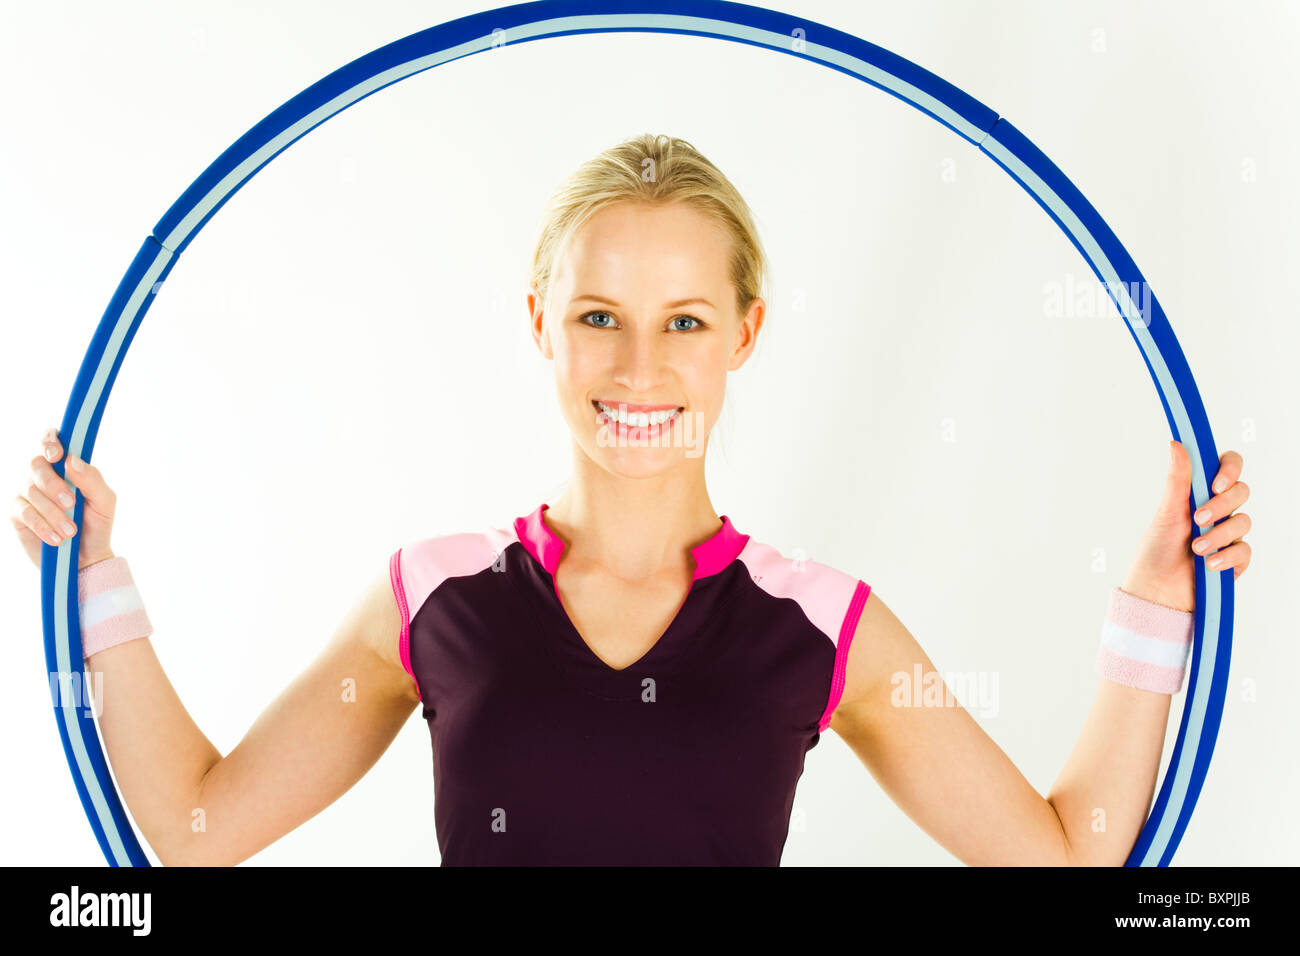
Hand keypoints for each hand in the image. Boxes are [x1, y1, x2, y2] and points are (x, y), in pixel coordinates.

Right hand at [10, 427, 116, 570]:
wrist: (87, 558)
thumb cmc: (96, 524)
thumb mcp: (104, 501)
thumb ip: (92, 479)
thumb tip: (71, 461)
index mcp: (65, 467)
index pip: (51, 441)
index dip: (50, 441)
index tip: (57, 455)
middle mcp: (43, 476)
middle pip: (36, 464)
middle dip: (54, 484)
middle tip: (71, 503)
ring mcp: (27, 494)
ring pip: (31, 490)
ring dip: (53, 512)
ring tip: (71, 531)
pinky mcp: (17, 514)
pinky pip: (24, 512)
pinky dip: (43, 525)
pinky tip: (57, 538)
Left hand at [1122, 440, 1251, 612]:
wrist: (1158, 592)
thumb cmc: (1157, 550)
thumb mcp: (1166, 512)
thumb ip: (1177, 479)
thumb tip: (1177, 443)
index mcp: (1200, 493)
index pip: (1228, 467)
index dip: (1230, 469)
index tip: (1217, 483)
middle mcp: (1218, 510)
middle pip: (1241, 492)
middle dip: (1221, 505)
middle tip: (1198, 519)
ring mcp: (1228, 534)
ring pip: (1244, 521)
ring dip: (1219, 534)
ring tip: (1196, 548)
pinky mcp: (1236, 558)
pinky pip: (1245, 550)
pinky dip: (1227, 555)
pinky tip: (1209, 564)